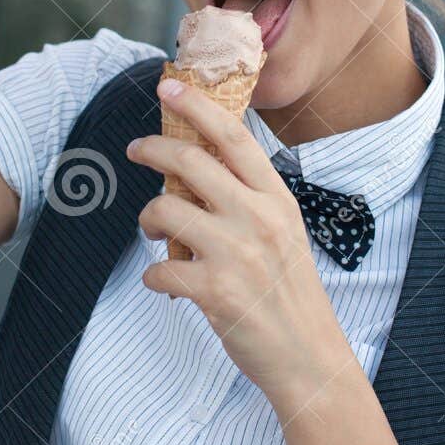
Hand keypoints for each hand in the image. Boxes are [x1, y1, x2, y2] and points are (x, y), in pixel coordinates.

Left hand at [126, 78, 358, 406]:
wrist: (308, 356)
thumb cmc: (290, 293)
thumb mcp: (284, 231)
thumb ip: (250, 198)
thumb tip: (200, 167)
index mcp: (276, 198)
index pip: (234, 136)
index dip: (197, 105)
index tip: (169, 88)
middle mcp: (257, 217)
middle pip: (188, 160)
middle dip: (151, 149)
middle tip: (136, 150)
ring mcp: (236, 253)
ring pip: (164, 209)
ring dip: (149, 220)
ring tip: (157, 232)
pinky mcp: (214, 290)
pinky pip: (159, 269)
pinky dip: (155, 276)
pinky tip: (169, 284)